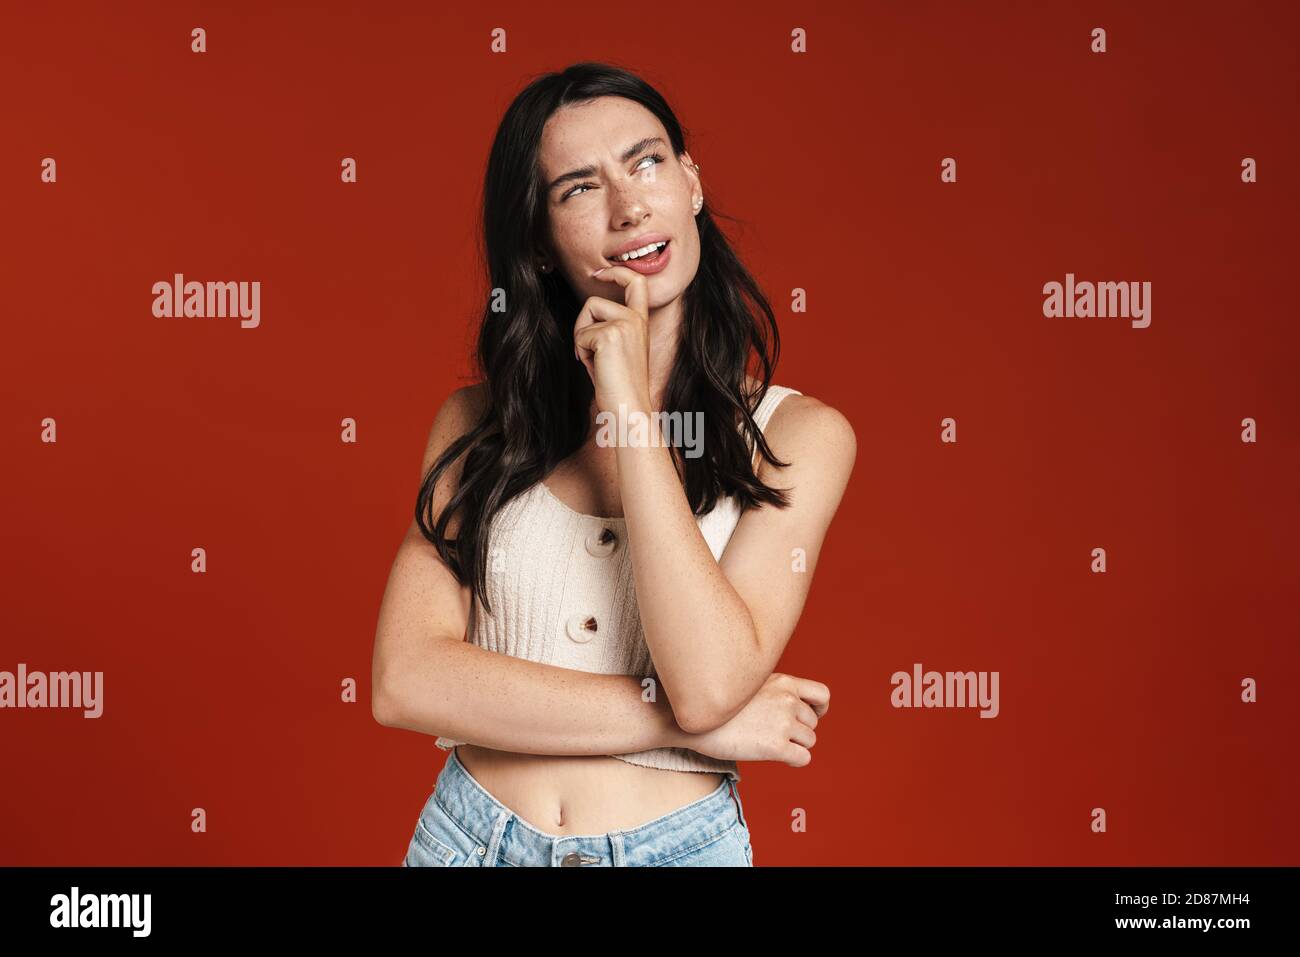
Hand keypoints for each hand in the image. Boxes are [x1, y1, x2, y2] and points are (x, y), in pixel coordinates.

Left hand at [573, 264, 651, 414]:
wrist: (628, 407)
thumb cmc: (619, 385)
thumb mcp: (617, 349)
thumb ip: (608, 328)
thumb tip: (586, 316)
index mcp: (640, 322)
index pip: (635, 282)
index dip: (616, 272)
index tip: (598, 274)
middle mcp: (635, 319)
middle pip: (593, 301)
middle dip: (583, 323)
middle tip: (589, 350)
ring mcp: (624, 324)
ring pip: (585, 317)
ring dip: (582, 340)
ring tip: (597, 362)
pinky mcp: (610, 335)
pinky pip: (580, 335)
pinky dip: (582, 353)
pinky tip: (596, 368)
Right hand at [684, 673, 829, 765]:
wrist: (691, 719)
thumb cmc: (715, 704)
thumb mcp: (748, 684)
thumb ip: (771, 691)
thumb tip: (784, 707)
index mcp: (782, 682)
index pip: (821, 694)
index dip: (820, 709)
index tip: (811, 717)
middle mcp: (787, 700)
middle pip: (813, 722)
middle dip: (800, 730)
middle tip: (778, 735)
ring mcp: (783, 723)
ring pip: (809, 741)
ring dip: (796, 745)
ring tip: (772, 746)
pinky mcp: (776, 746)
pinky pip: (803, 758)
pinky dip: (794, 760)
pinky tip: (779, 758)